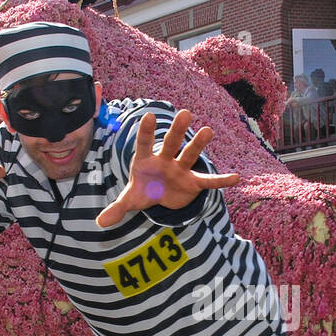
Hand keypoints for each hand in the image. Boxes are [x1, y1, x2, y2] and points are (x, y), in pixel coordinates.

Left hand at [96, 109, 239, 228]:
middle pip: (171, 143)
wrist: (160, 195)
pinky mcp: (193, 182)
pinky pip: (208, 181)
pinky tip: (236, 178)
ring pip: (190, 155)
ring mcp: (180, 169)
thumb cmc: (143, 190)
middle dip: (177, 130)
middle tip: (185, 113)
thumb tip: (100, 223)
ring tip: (208, 130)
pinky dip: (220, 181)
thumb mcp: (130, 199)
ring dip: (198, 145)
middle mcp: (165, 160)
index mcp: (146, 160)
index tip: (148, 116)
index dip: (146, 132)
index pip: (145, 144)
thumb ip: (117, 208)